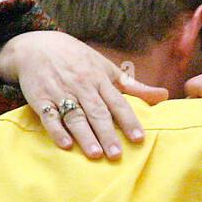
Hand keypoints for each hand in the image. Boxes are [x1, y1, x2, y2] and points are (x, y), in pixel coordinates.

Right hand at [0, 30, 167, 158]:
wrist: (37, 46)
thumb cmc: (78, 60)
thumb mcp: (105, 68)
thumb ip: (133, 87)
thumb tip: (164, 96)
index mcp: (99, 79)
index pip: (118, 102)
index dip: (128, 120)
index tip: (138, 138)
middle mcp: (82, 86)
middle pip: (97, 112)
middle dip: (108, 133)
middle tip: (116, 154)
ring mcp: (60, 92)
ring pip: (75, 116)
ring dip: (85, 135)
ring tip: (96, 154)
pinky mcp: (40, 98)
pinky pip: (49, 116)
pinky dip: (57, 130)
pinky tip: (66, 144)